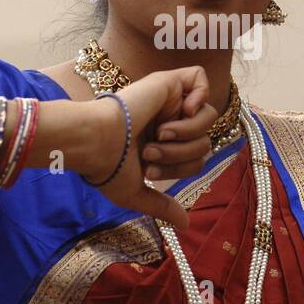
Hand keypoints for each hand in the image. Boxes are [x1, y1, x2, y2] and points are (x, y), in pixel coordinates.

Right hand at [83, 66, 218, 230]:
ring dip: (186, 134)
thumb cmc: (108, 167)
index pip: (195, 160)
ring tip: (159, 135)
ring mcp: (168, 101)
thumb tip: (186, 224)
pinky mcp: (168, 83)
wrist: (97, 142)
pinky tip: (183, 110)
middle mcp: (167, 121)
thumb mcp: (137, 192)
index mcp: (161, 144)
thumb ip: (162, 205)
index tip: (149, 170)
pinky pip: (199, 79)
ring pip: (207, 118)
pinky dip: (198, 98)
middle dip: (180, 155)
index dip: (180, 170)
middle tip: (150, 153)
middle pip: (205, 142)